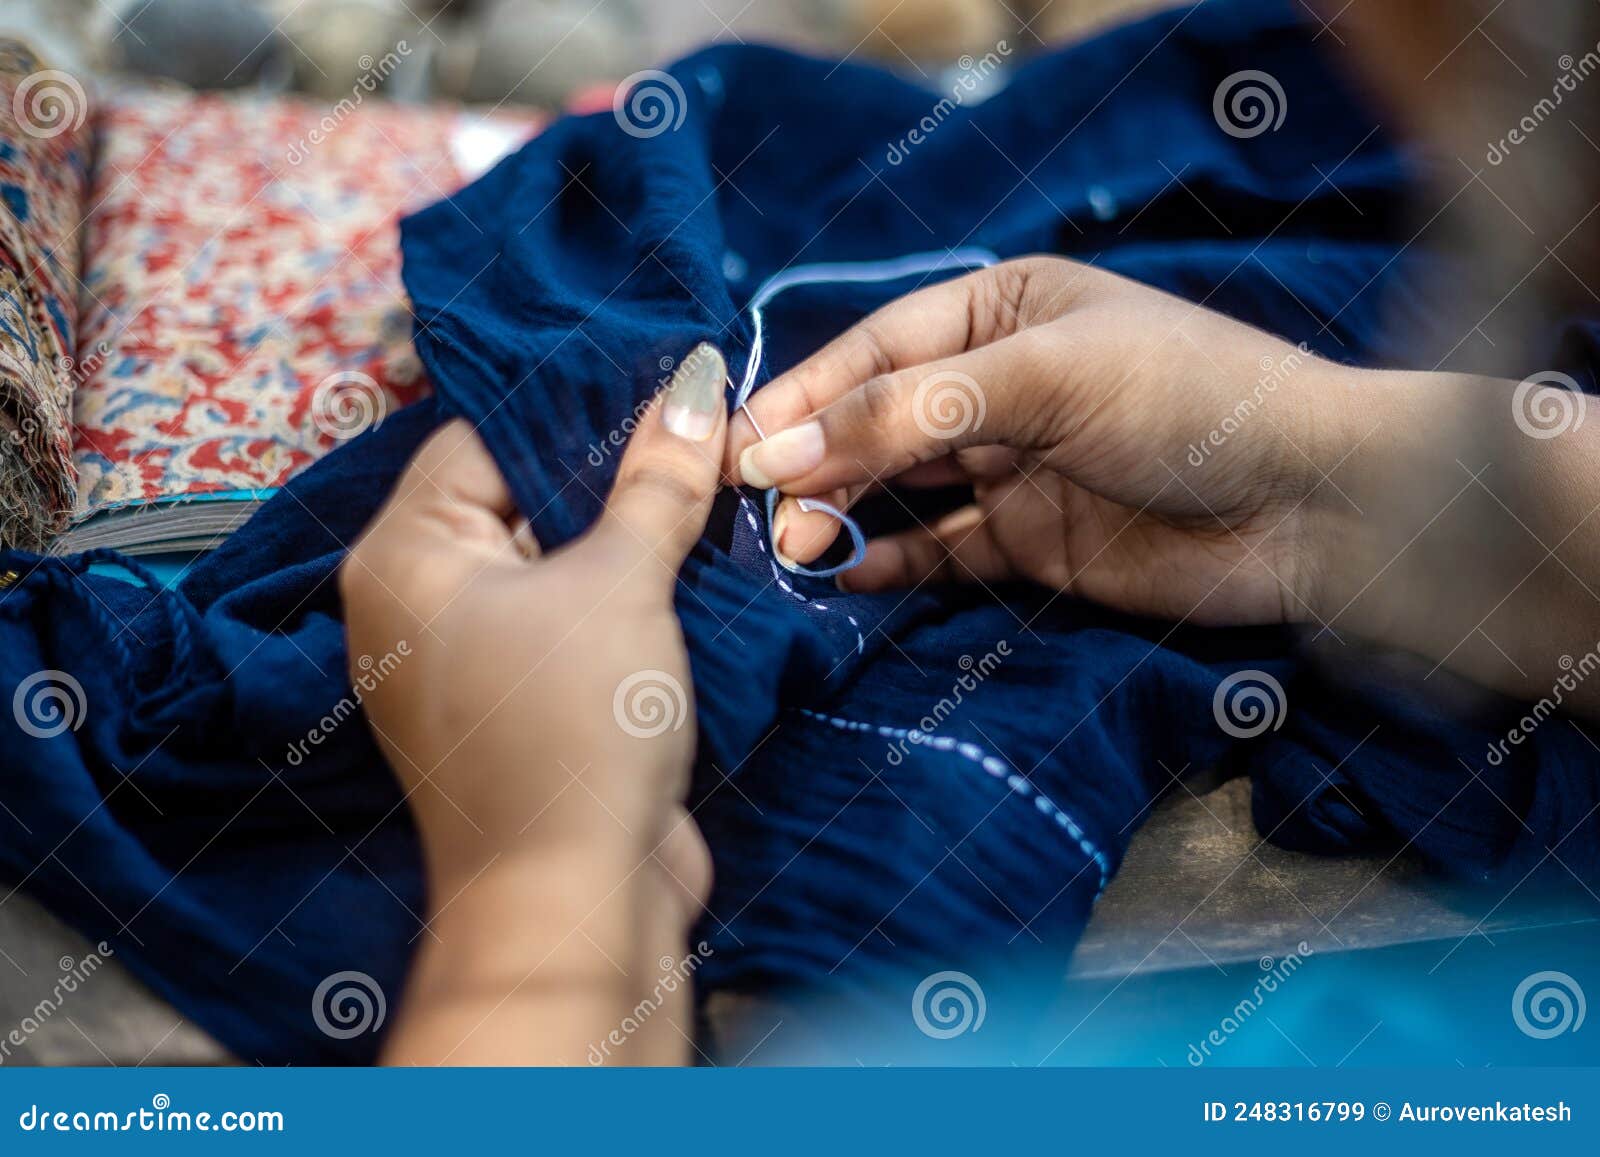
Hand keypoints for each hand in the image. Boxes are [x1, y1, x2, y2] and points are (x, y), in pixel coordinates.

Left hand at [341, 351, 726, 1063]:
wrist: (578, 901)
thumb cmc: (574, 726)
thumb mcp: (621, 583)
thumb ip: (655, 480)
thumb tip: (690, 381)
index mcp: (405, 554)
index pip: (487, 435)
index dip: (579, 406)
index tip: (666, 381)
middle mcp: (419, 601)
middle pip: (523, 496)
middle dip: (615, 471)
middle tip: (705, 427)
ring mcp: (470, 659)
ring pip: (558, 561)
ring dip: (632, 536)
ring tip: (717, 484)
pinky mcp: (523, 705)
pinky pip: (574, 620)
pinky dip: (628, 595)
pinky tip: (701, 563)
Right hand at [726, 256, 1357, 626]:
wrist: (1312, 506)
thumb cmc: (1186, 402)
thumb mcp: (1040, 380)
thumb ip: (905, 416)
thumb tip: (776, 455)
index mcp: (1002, 309)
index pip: (876, 349)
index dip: (803, 397)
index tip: (733, 447)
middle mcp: (998, 384)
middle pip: (878, 418)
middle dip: (813, 458)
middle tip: (747, 507)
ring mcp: (1013, 466)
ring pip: (900, 487)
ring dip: (842, 511)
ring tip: (785, 546)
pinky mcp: (1030, 542)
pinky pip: (940, 550)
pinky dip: (893, 563)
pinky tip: (848, 574)